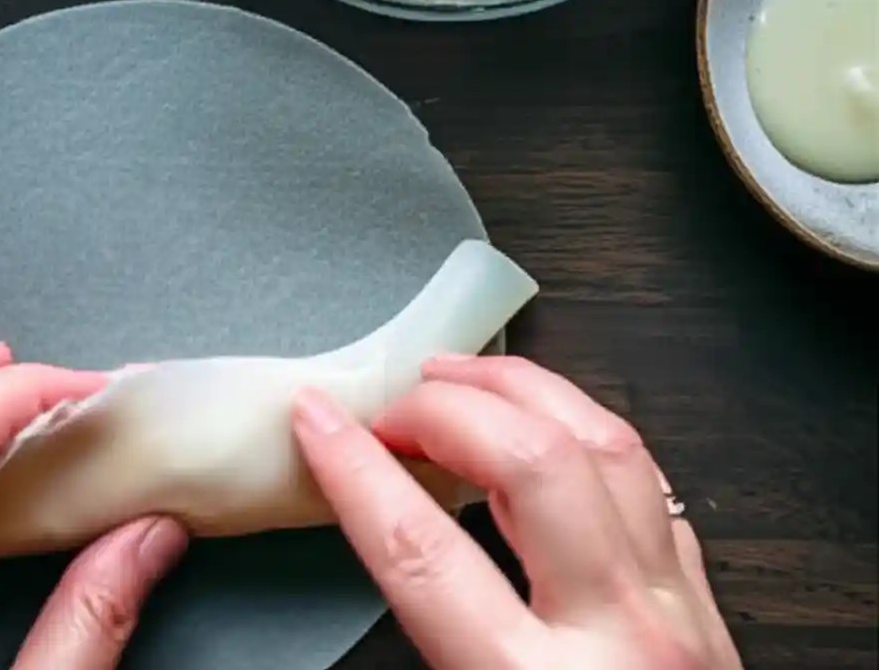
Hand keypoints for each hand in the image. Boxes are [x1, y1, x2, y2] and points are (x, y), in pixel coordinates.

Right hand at [292, 355, 741, 669]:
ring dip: (523, 390)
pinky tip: (546, 420)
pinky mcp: (703, 604)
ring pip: (606, 448)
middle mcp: (615, 636)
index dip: (357, 473)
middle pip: (527, 467)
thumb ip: (415, 662)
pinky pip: (648, 481)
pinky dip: (587, 428)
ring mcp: (673, 611)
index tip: (314, 420)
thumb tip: (371, 573)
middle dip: (443, 411)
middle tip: (386, 408)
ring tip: (458, 375)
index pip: (424, 551)